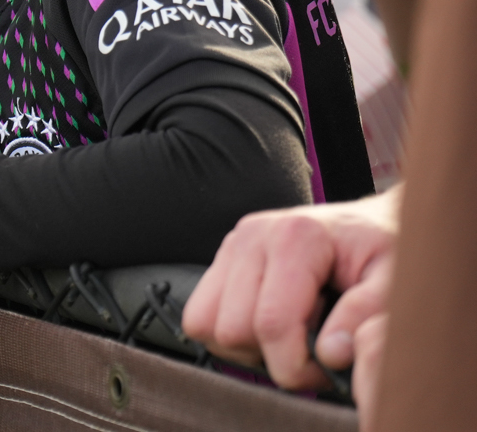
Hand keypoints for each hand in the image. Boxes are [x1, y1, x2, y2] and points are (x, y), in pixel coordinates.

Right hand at [181, 188, 399, 392]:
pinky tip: (273, 324)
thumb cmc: (387, 252)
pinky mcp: (223, 259)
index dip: (297, 367)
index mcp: (295, 237)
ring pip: (205, 324)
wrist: (373, 223)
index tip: (328, 372)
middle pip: (231, 330)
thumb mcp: (395, 281)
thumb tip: (329, 354)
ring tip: (291, 335)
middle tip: (313, 352)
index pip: (271, 323)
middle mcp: (253, 235)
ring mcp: (232, 245)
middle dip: (272, 358)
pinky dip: (233, 333)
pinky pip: (201, 315)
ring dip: (245, 347)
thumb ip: (366, 316)